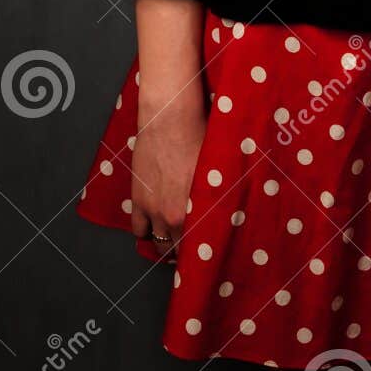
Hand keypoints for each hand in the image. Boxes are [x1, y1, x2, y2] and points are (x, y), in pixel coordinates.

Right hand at [130, 91, 207, 259]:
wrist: (170, 120)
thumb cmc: (200, 137)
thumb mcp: (219, 169)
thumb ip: (221, 195)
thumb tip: (233, 207)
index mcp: (198, 210)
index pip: (200, 245)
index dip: (203, 250)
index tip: (205, 250)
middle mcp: (174, 215)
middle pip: (178, 248)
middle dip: (184, 251)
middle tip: (189, 247)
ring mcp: (153, 209)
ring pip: (158, 243)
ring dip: (165, 244)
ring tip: (172, 241)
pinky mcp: (138, 199)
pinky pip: (138, 228)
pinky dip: (145, 231)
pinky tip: (153, 227)